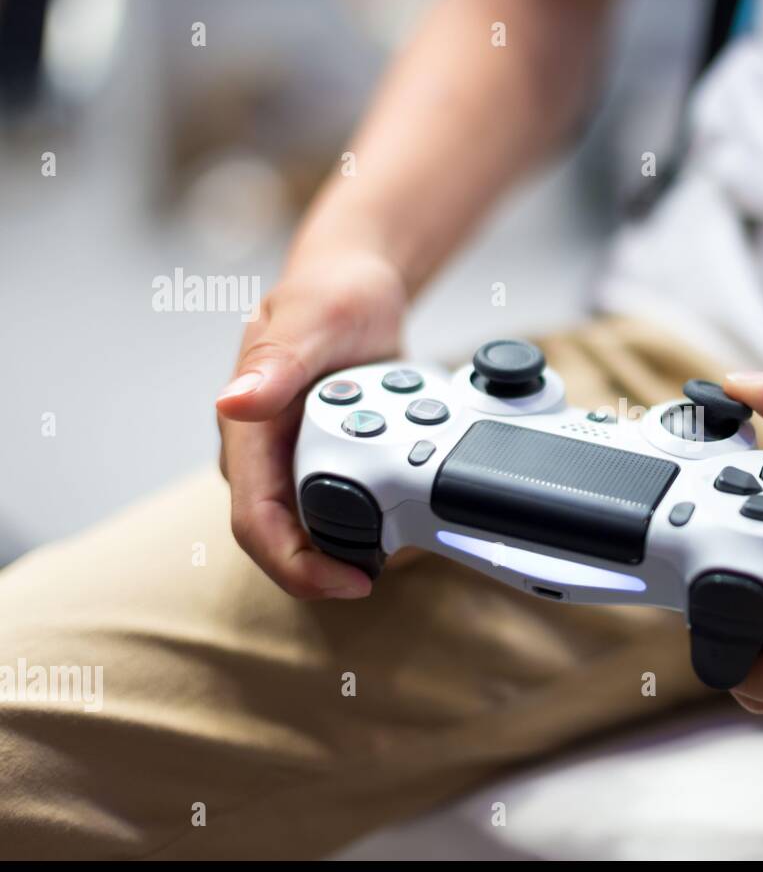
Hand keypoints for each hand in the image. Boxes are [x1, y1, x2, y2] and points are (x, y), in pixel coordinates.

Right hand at [216, 251, 405, 598]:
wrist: (358, 289)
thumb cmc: (328, 294)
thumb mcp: (312, 319)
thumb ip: (277, 361)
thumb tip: (235, 403)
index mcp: (248, 431)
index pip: (256, 525)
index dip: (297, 567)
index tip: (350, 583)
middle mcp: (266, 458)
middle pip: (291, 541)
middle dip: (341, 564)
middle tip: (404, 557)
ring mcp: (297, 464)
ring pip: (323, 530)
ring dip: (369, 540)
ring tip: (418, 525)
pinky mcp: (330, 463)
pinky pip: (352, 507)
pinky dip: (385, 512)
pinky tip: (417, 500)